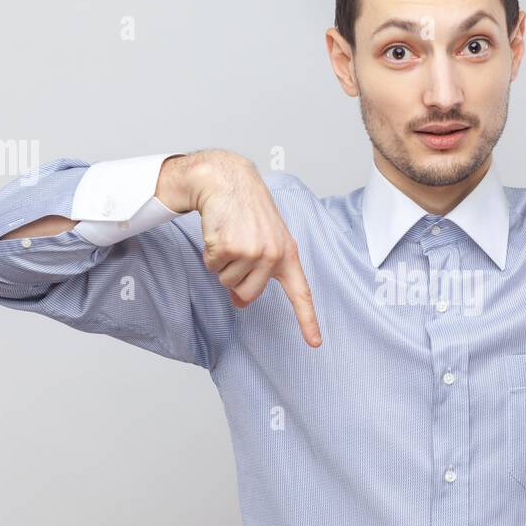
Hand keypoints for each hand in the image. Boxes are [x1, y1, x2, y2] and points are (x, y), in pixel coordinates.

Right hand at [158, 150, 321, 347]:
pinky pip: (212, 266)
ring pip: (227, 282)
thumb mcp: (264, 240)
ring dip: (221, 264)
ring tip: (230, 236)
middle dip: (235, 281)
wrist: (229, 181)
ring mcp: (251, 251)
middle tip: (237, 252)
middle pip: (247, 294)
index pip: (301, 294)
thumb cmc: (248, 211)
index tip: (315, 344)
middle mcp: (272, 255)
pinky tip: (219, 231)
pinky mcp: (229, 246)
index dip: (307, 321)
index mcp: (287, 254)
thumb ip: (260, 271)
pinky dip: (210, 253)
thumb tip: (240, 302)